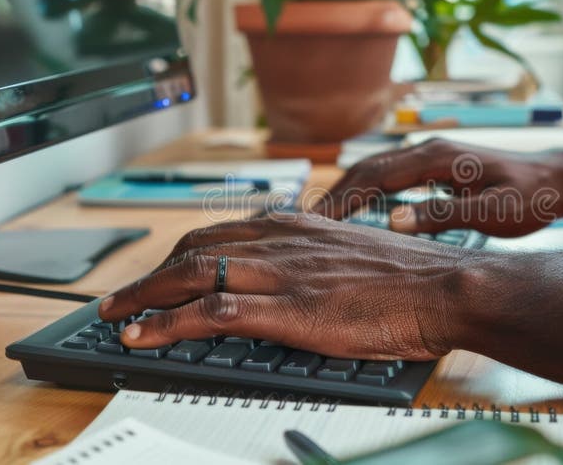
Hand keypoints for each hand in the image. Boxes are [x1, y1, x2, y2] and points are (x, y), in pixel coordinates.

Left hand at [99, 215, 470, 360]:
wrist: (446, 288)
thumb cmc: (412, 278)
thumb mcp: (355, 255)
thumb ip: (318, 259)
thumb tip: (295, 278)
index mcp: (300, 225)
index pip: (223, 232)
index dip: (182, 253)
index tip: (162, 270)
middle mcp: (283, 239)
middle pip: (196, 247)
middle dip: (152, 273)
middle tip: (125, 295)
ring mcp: (283, 272)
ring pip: (192, 274)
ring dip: (144, 297)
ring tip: (116, 317)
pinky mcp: (289, 308)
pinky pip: (212, 311)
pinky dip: (169, 323)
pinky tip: (145, 336)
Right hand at [311, 138, 562, 237]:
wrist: (558, 180)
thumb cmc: (531, 198)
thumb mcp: (492, 212)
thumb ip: (443, 216)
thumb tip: (392, 223)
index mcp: (438, 158)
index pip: (376, 176)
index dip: (343, 198)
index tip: (315, 221)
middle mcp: (430, 151)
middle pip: (368, 169)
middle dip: (335, 195)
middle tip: (305, 224)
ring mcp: (433, 157)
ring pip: (377, 171)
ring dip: (349, 193)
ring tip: (322, 221)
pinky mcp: (438, 168)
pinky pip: (392, 178)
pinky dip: (368, 193)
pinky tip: (358, 214)